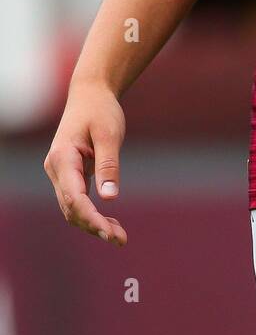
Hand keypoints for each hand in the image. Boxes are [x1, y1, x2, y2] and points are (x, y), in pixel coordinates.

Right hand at [44, 81, 127, 246]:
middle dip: (94, 226)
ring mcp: (60, 173)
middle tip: (120, 239)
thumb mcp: (109, 133)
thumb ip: (109, 165)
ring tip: (119, 236)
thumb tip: (109, 199)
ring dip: (92, 223)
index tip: (110, 233)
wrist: (90, 95)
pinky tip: (110, 223)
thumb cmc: (100, 111)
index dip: (91, 218)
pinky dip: (91, 214)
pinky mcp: (68, 175)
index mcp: (62, 157)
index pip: (74, 197)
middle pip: (70, 208)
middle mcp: (55, 168)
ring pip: (72, 208)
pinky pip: (76, 200)